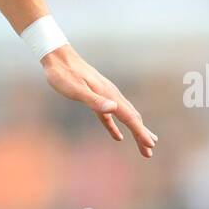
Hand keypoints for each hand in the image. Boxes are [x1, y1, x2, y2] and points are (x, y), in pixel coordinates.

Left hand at [41, 46, 157, 157]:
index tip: (150, 145)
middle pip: (132, 118)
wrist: (57, 56)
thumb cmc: (63, 74)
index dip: (140, 132)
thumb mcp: (76, 89)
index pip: (129, 117)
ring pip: (125, 116)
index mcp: (109, 95)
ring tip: (144, 144)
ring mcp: (105, 96)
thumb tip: (114, 109)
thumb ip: (94, 100)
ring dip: (134, 131)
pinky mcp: (96, 98)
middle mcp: (111, 95)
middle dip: (142, 135)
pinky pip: (110, 117)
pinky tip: (118, 137)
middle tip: (149, 152)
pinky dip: (116, 127)